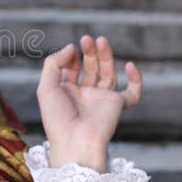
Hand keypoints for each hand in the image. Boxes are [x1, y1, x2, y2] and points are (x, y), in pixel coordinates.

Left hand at [37, 35, 142, 172]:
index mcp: (66, 93)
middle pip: (90, 68)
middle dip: (89, 53)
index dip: (71, 57)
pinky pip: (132, 92)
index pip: (71, 69)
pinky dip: (135, 79)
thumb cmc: (57, 119)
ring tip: (100, 40)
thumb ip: (54, 63)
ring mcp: (102, 100)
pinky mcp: (117, 106)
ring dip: (105, 57)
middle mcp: (85, 95)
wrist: (75, 143)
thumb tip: (72, 47)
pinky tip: (129, 65)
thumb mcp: (46, 88)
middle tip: (87, 38)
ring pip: (108, 74)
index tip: (72, 49)